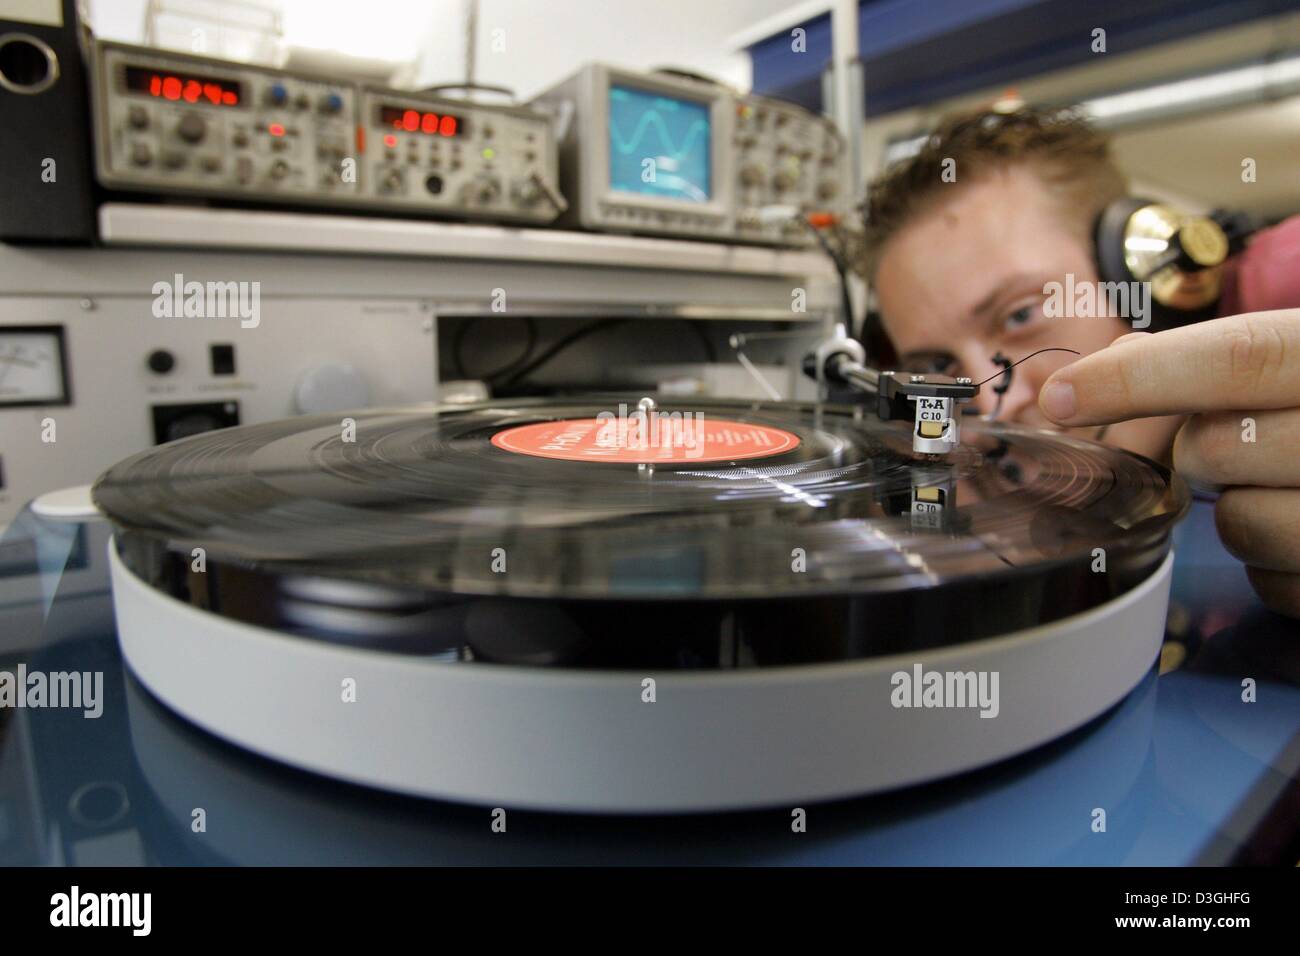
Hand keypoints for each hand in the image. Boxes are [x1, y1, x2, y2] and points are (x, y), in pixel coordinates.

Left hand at [1038, 309, 1299, 617]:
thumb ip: (1230, 361)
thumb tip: (1111, 367)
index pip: (1240, 355)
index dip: (1138, 376)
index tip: (1060, 396)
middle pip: (1215, 448)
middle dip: (1199, 452)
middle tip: (1243, 446)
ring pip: (1238, 524)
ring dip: (1241, 514)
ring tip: (1296, 493)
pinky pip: (1273, 587)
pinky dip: (1275, 570)